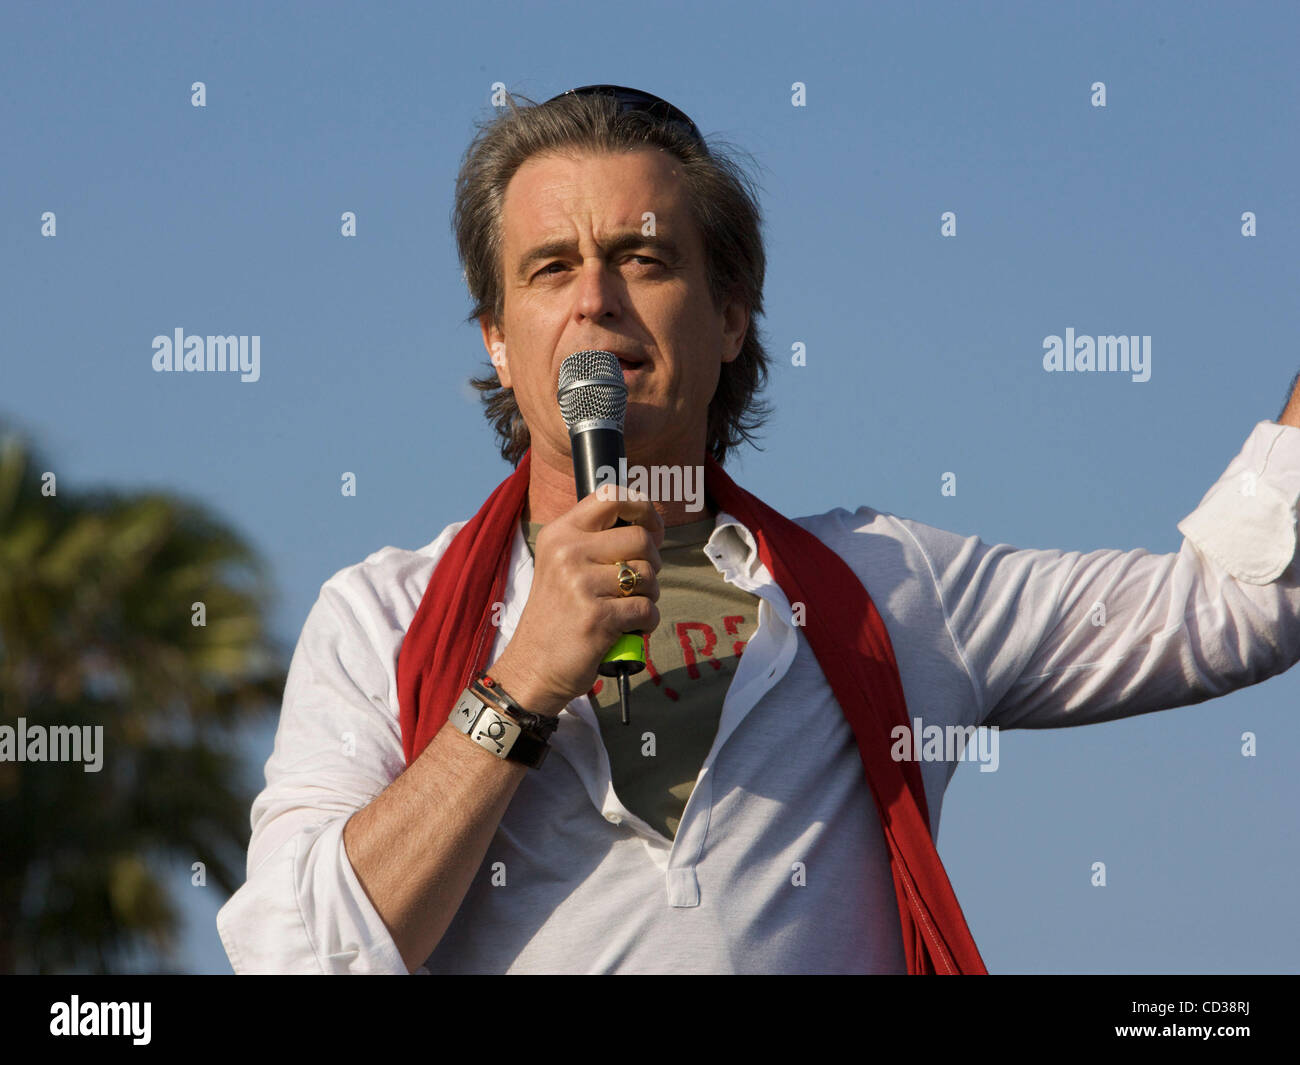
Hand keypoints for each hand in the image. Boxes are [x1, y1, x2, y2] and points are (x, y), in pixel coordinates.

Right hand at [488, 485, 662, 715]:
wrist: (532, 667)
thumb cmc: (558, 616)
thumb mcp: (563, 565)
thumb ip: (597, 541)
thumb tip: (651, 525)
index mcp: (560, 533)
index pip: (611, 496)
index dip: (643, 508)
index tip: (653, 529)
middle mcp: (567, 552)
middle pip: (641, 538)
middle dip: (652, 563)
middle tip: (638, 583)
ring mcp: (580, 584)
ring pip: (648, 575)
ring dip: (649, 596)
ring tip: (626, 608)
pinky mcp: (596, 617)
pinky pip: (647, 609)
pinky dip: (647, 622)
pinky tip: (629, 628)